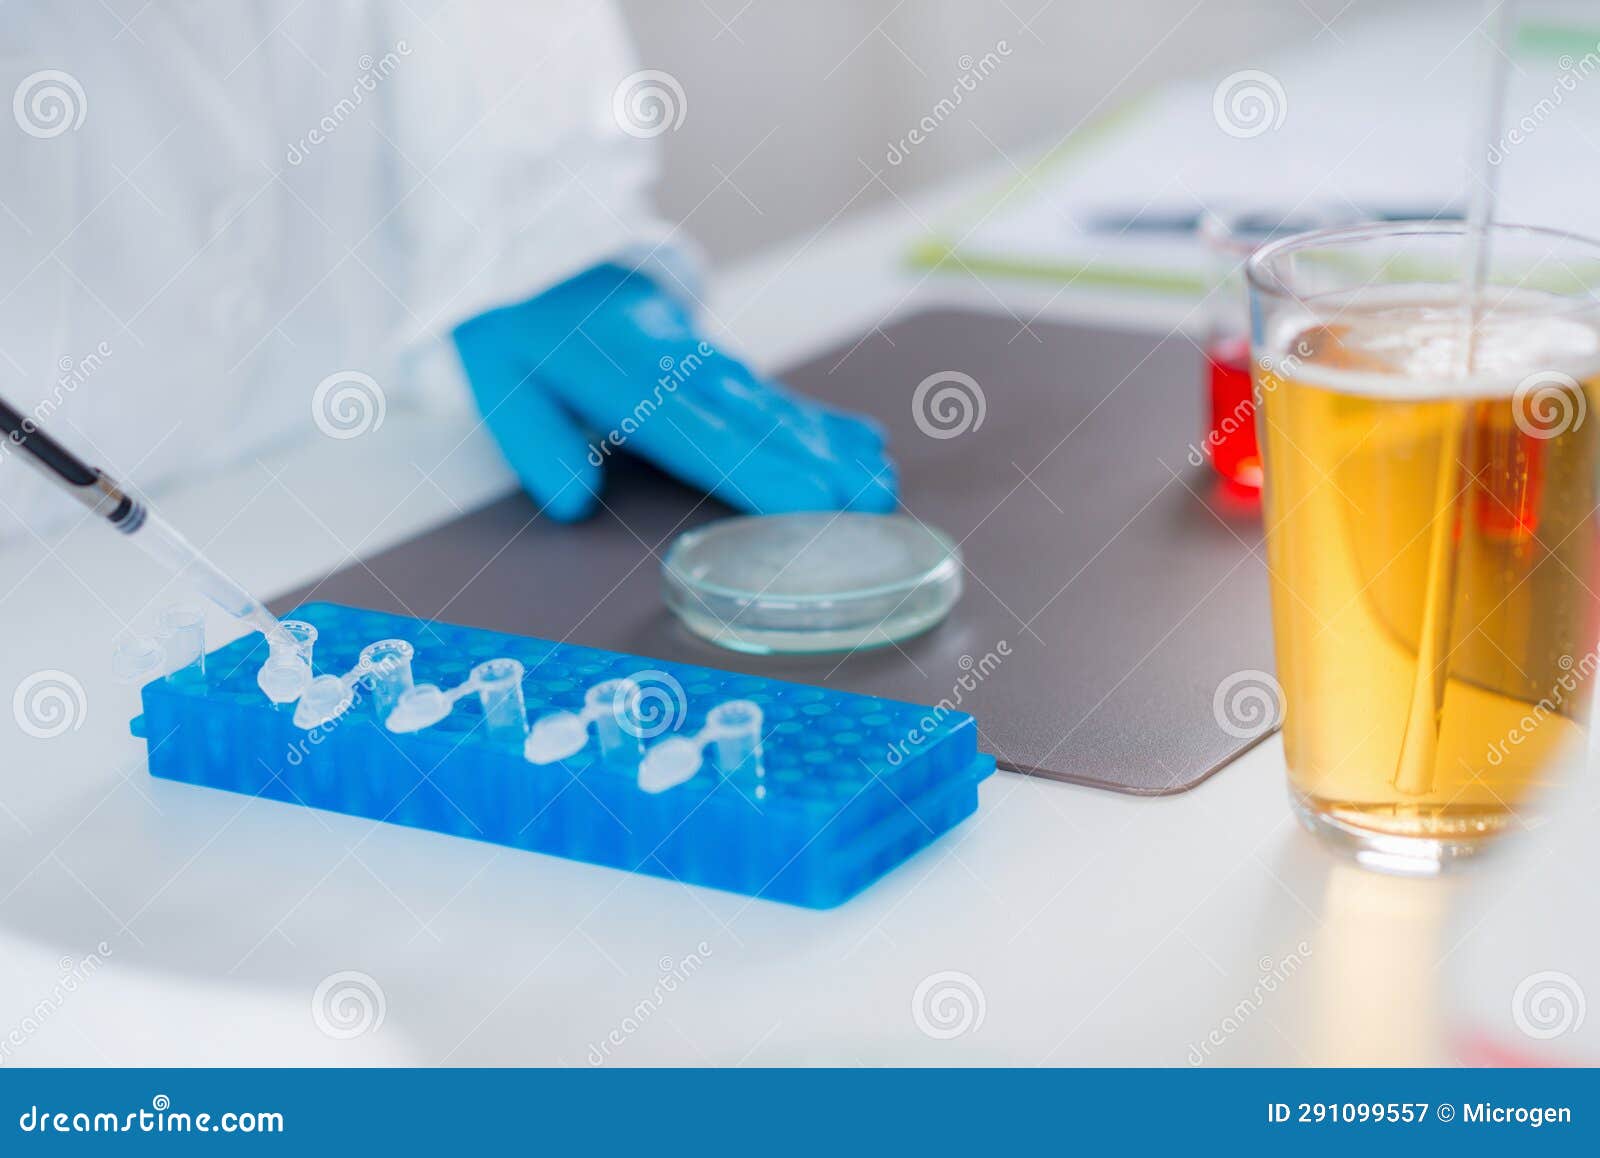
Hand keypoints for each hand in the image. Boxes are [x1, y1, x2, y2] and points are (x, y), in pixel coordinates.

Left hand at [453, 263, 897, 521]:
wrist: (545, 249)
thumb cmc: (522, 328)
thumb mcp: (499, 377)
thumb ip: (537, 440)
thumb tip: (574, 500)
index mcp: (625, 380)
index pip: (700, 435)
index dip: (756, 469)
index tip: (809, 500)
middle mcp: (681, 372)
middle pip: (758, 425)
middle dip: (819, 466)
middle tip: (873, 502)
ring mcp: (708, 364)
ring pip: (778, 410)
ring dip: (833, 449)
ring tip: (881, 483)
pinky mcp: (720, 363)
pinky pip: (778, 395)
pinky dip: (825, 420)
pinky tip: (867, 443)